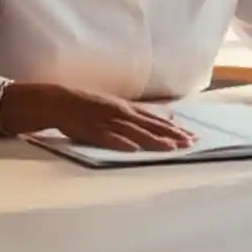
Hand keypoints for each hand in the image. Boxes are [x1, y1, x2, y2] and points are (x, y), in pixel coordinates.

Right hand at [0, 83, 197, 151]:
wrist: (59, 101)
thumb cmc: (89, 106)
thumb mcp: (117, 107)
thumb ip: (139, 114)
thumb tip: (163, 116)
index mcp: (127, 109)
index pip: (156, 120)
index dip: (174, 129)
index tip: (192, 137)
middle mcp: (121, 113)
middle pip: (151, 126)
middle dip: (172, 136)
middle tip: (190, 144)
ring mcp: (108, 121)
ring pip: (135, 132)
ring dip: (154, 140)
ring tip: (170, 149)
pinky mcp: (93, 130)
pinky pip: (109, 138)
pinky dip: (121, 143)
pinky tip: (134, 149)